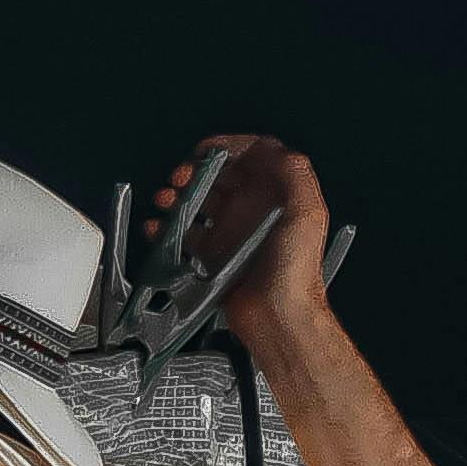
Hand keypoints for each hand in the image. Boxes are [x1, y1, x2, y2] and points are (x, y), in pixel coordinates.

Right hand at [151, 135, 332, 363]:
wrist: (279, 318)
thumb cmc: (297, 272)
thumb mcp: (307, 213)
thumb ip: (295, 173)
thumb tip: (274, 150)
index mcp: (275, 198)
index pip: (251, 157)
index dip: (228, 147)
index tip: (207, 150)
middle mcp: (252, 214)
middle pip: (218, 178)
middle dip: (195, 171)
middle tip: (181, 177)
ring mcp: (231, 236)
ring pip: (198, 205)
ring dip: (177, 198)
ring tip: (166, 200)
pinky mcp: (213, 260)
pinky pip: (185, 239)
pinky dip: (166, 231)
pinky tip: (158, 228)